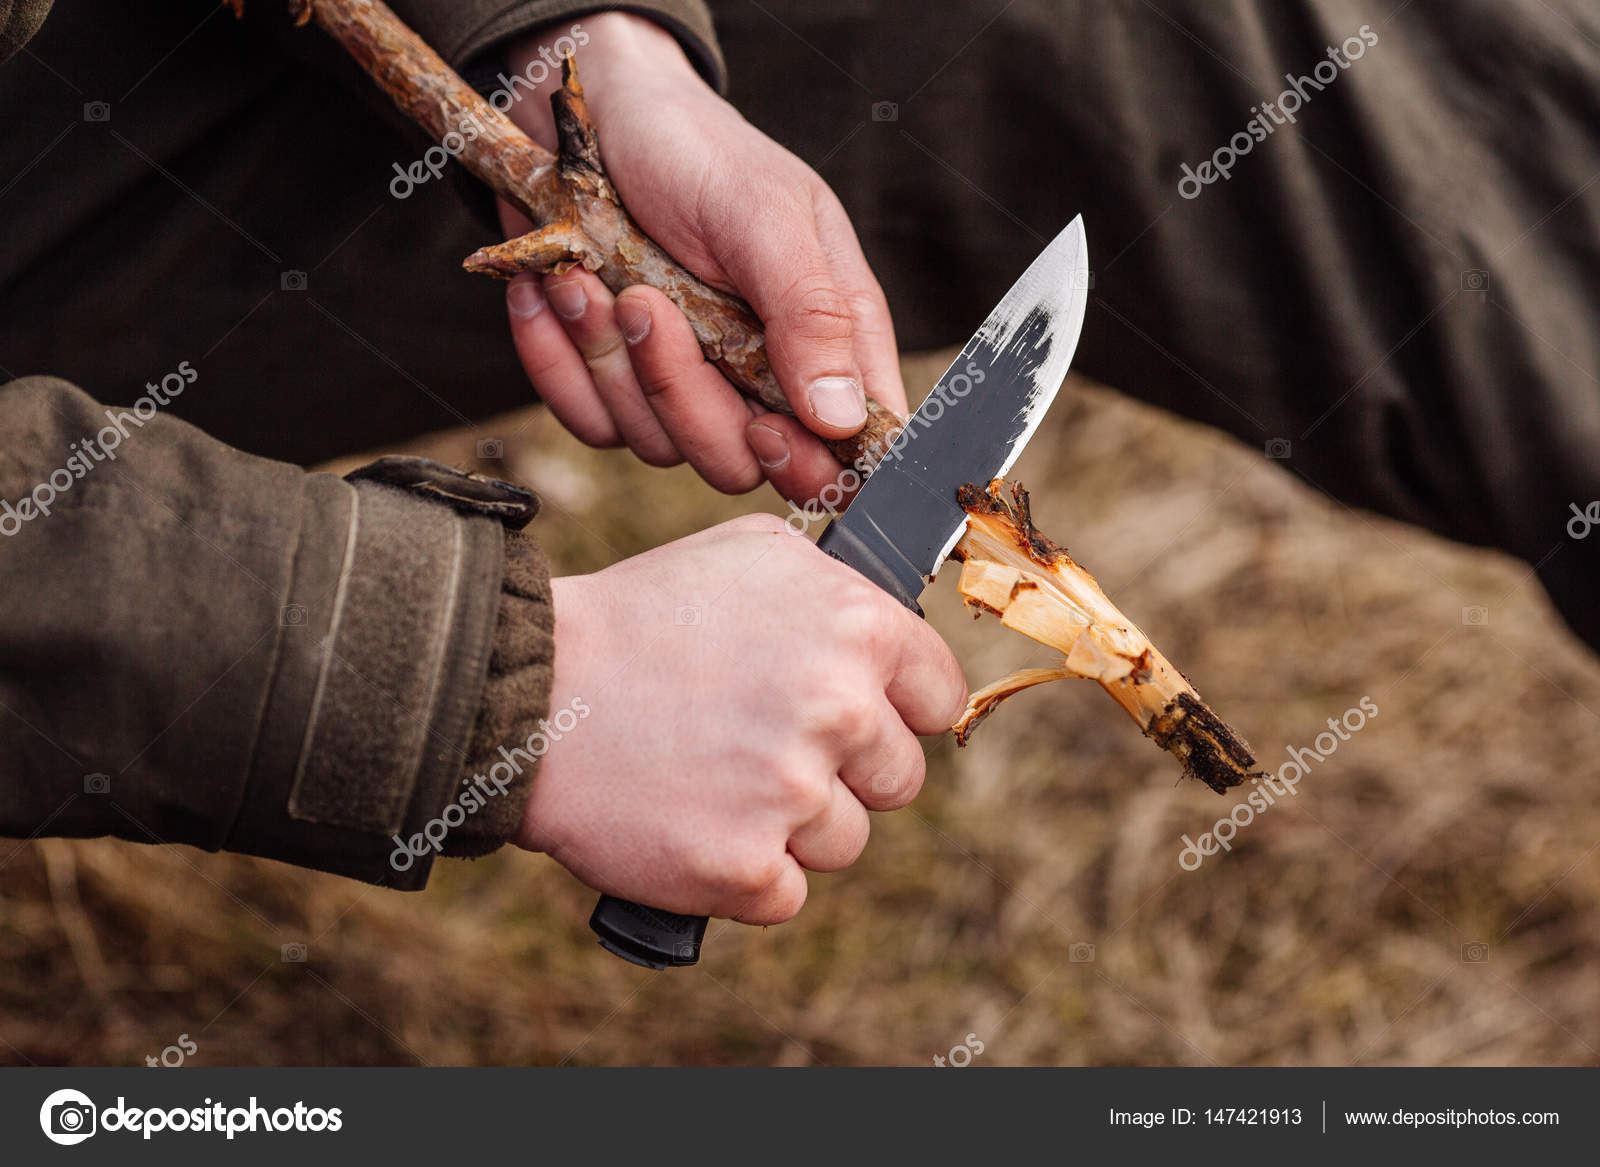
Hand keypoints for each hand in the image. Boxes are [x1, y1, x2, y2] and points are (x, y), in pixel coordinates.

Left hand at [497, 14, 905, 503]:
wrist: (589, 121)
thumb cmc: (695, 152)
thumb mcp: (764, 214)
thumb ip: (811, 313)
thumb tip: (843, 417)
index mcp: (827, 337)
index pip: (850, 447)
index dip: (813, 467)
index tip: (764, 427)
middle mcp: (761, 376)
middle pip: (738, 463)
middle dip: (681, 393)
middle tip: (645, 302)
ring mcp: (687, 388)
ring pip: (657, 445)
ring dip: (608, 358)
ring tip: (586, 276)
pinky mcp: (616, 386)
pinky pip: (591, 420)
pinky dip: (559, 358)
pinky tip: (554, 291)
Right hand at [515, 513, 965, 923]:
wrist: (532, 695)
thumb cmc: (640, 620)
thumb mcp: (748, 555)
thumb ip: (837, 588)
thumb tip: (893, 627)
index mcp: (855, 628)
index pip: (937, 695)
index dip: (894, 708)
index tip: (851, 717)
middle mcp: (839, 709)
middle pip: (898, 779)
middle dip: (842, 771)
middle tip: (761, 746)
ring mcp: (795, 794)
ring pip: (845, 840)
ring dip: (791, 824)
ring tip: (716, 778)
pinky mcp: (748, 869)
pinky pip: (786, 892)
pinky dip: (745, 873)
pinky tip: (696, 822)